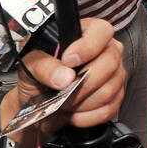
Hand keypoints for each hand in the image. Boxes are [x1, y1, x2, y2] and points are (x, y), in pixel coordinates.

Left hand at [4, 17, 125, 139]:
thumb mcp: (31, 65)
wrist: (37, 103)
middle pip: (110, 63)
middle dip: (82, 83)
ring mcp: (114, 74)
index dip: (87, 47)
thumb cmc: (36, 76)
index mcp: (87, 33)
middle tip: (63, 90)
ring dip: (82, 103)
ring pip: (109, 90)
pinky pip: (108, 110)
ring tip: (65, 102)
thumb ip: (44, 66)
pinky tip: (74, 112)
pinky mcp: (115, 97)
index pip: (102, 31)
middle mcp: (106, 51)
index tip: (68, 61)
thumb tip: (64, 76)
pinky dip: (87, 116)